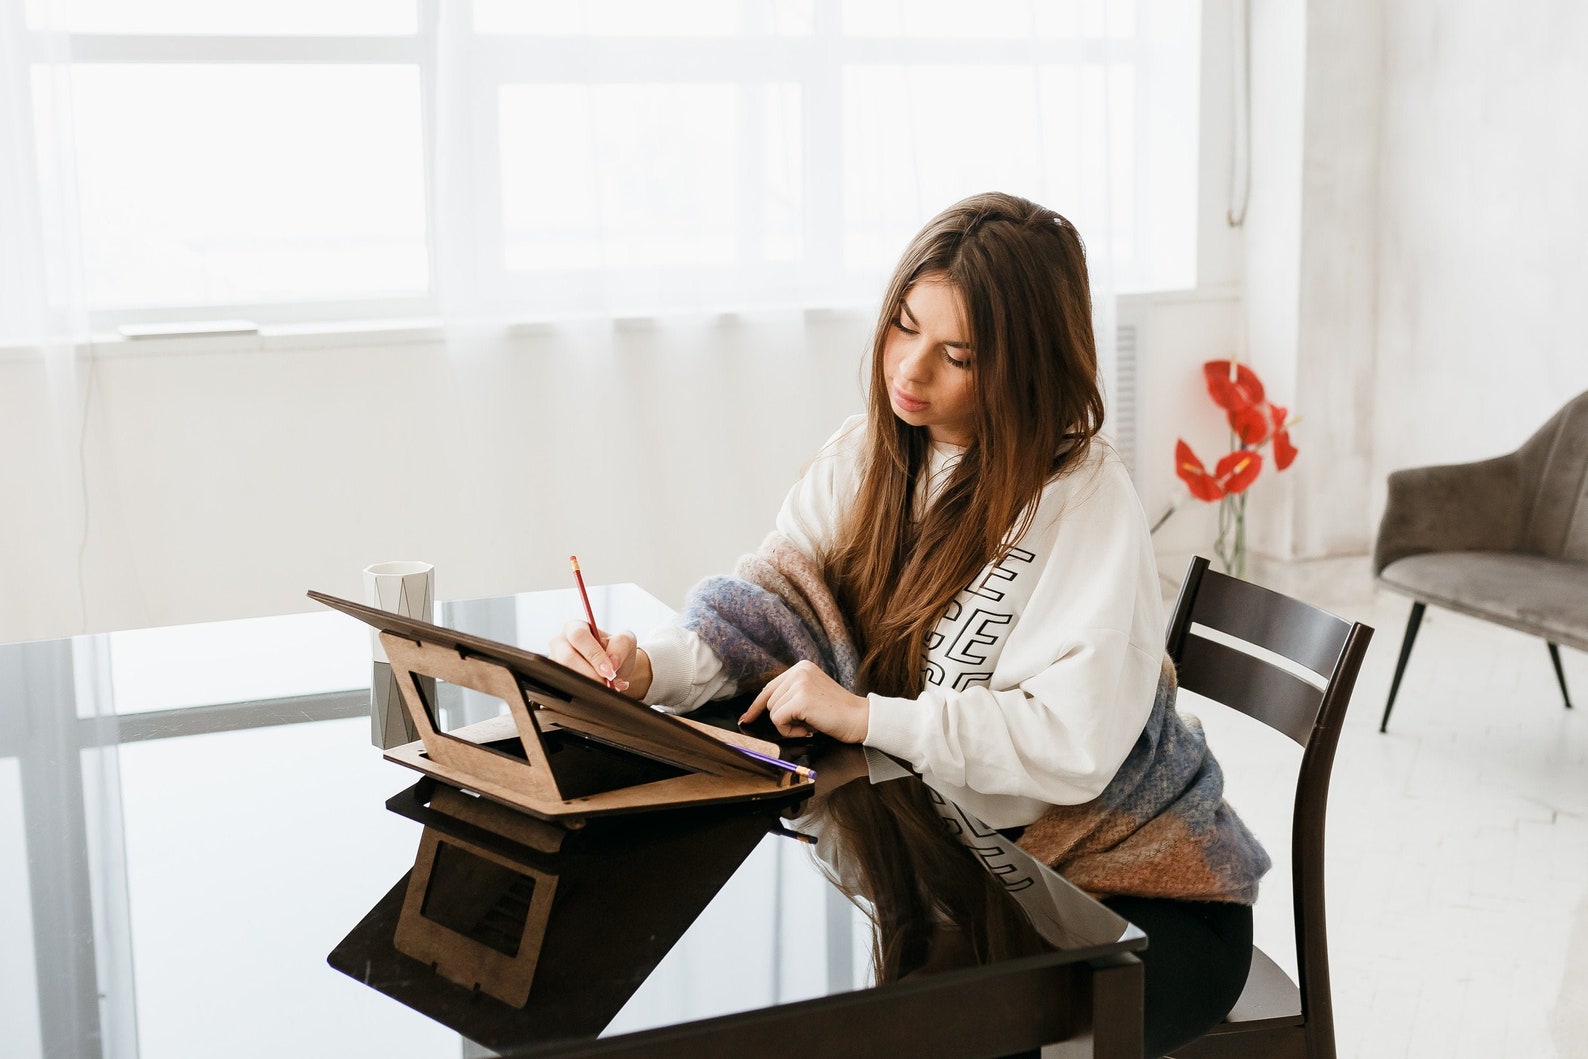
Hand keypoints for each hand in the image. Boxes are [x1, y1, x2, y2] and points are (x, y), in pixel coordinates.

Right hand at [548, 620, 651, 699]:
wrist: (613, 669)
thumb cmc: (615, 651)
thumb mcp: (626, 641)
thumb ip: (622, 644)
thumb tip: (613, 662)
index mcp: (575, 627)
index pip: (579, 636)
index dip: (594, 654)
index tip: (610, 671)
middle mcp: (560, 643)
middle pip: (567, 657)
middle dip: (589, 674)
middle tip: (607, 684)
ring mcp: (555, 661)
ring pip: (564, 675)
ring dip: (588, 684)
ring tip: (606, 688)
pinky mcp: (555, 678)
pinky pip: (565, 687)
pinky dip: (584, 692)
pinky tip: (598, 691)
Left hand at [740, 660, 869, 743]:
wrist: (860, 719)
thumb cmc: (838, 713)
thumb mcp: (812, 694)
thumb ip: (791, 695)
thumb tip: (761, 709)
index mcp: (801, 667)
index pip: (770, 687)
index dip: (756, 705)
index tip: (746, 718)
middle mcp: (799, 670)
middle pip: (769, 701)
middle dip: (783, 718)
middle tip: (806, 724)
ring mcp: (799, 683)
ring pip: (772, 712)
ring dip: (788, 725)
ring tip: (810, 724)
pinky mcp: (800, 699)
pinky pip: (778, 720)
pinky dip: (790, 731)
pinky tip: (809, 729)